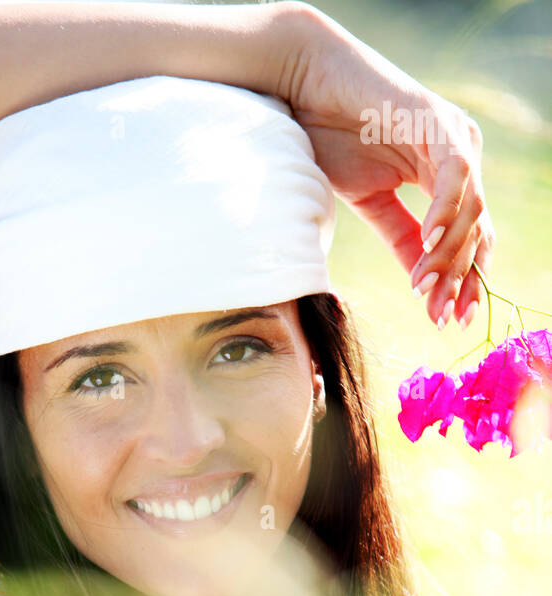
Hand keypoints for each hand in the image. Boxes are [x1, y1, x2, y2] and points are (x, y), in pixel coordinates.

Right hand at [274, 3, 492, 328]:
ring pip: (471, 209)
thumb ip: (404, 239)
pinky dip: (445, 212)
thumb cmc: (331, 138)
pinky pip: (455, 175)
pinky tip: (429, 243)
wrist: (303, 91)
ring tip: (425, 288)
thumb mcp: (372, 204)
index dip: (462, 281)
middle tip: (440, 316)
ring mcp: (453, 136)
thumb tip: (423, 283)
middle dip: (460, 278)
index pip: (469, 237)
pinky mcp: (437, 123)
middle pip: (477, 229)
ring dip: (450, 255)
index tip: (445, 320)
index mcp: (448, 175)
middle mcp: (461, 155)